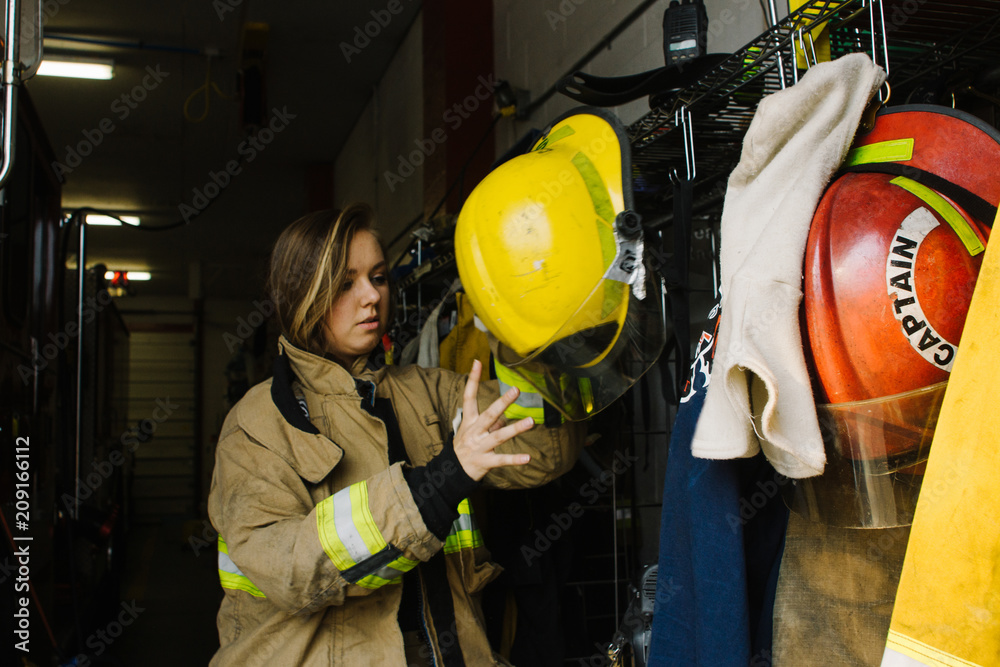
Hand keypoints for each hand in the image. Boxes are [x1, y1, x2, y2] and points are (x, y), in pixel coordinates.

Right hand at [453, 359, 533, 480]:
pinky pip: (501, 460)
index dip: (473, 379)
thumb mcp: (471, 432)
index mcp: (469, 422)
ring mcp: (479, 447)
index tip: (478, 362)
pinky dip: (514, 459)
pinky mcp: (484, 463)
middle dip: (502, 402)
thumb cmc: (463, 448)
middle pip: (489, 415)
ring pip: (498, 437)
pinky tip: (528, 458)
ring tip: (530, 421)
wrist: (449, 473)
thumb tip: (504, 419)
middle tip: (516, 390)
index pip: (469, 397)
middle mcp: (473, 432)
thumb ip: (489, 424)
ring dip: (515, 429)